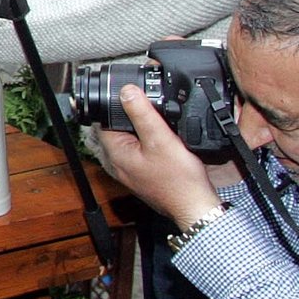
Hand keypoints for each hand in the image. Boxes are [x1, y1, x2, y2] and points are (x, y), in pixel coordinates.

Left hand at [97, 85, 233, 227]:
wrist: (195, 207)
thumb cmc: (179, 180)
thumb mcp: (160, 139)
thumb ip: (142, 114)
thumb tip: (127, 91)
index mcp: (116, 153)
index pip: (103, 120)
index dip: (115, 104)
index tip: (129, 94)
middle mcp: (119, 162)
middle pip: (117, 128)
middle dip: (130, 115)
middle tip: (148, 105)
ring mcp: (131, 169)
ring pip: (131, 139)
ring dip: (142, 128)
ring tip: (159, 122)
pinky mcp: (144, 173)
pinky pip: (142, 150)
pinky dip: (150, 141)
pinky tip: (164, 138)